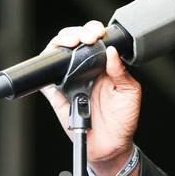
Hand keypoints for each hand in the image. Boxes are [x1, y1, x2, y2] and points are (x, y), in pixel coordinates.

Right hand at [40, 20, 142, 175]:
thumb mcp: (129, 92)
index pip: (93, 40)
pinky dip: (44, 67)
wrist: (110, 145)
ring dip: (61, 43)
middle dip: (76, 33)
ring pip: (57, 53)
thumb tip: (112, 51)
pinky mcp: (56, 93)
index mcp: (102, 65)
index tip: (97, 34)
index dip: (92, 30)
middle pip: (72, 41)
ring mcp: (69, 80)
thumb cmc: (122, 120)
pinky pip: (44, 77)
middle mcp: (84, 69)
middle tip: (85, 38)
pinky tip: (55, 64)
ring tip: (72, 44)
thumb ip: (121, 71)